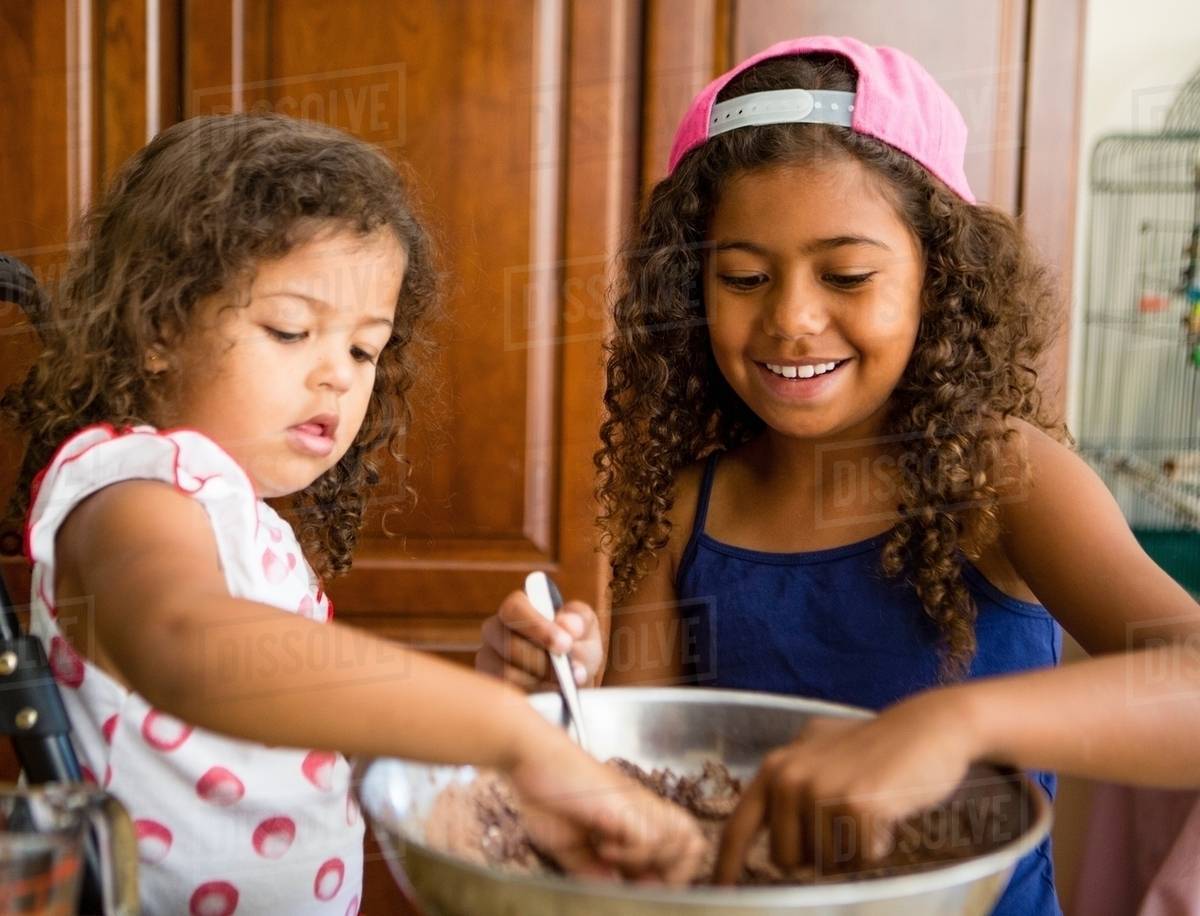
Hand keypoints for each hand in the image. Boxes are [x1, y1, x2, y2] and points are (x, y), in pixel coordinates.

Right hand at [476, 589, 603, 690]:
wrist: (570, 683)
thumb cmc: (575, 648)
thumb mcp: (585, 630)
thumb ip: (580, 621)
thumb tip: (568, 625)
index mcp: (515, 611)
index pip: (514, 609)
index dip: (538, 627)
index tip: (565, 644)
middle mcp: (495, 634)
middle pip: (509, 645)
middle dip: (544, 662)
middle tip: (572, 674)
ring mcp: (489, 663)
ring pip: (506, 675)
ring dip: (541, 684)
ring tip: (565, 689)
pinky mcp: (493, 690)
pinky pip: (507, 698)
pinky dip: (534, 699)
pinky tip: (552, 700)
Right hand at [508, 731, 705, 883]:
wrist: (530, 756)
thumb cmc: (544, 792)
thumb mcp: (568, 843)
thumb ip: (590, 868)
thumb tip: (611, 887)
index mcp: (633, 821)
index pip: (675, 851)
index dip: (667, 876)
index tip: (640, 889)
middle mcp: (642, 811)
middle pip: (693, 843)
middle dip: (675, 873)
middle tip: (642, 882)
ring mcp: (636, 806)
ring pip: (683, 841)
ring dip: (657, 863)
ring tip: (625, 867)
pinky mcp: (622, 805)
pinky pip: (649, 841)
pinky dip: (631, 855)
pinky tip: (604, 849)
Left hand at [715, 691, 979, 882]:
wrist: (928, 727)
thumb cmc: (876, 746)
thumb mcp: (818, 752)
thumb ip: (789, 783)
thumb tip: (772, 836)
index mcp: (776, 768)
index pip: (740, 826)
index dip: (727, 864)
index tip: (719, 891)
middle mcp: (790, 778)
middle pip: (787, 859)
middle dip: (817, 855)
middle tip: (845, 819)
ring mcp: (821, 791)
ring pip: (826, 863)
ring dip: (850, 850)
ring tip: (868, 810)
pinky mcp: (855, 806)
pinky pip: (859, 860)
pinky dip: (876, 847)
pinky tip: (887, 815)